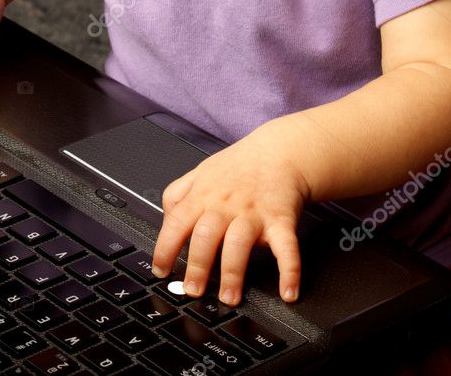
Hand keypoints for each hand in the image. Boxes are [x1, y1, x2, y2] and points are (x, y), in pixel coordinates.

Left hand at [150, 133, 308, 306]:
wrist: (279, 152)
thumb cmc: (238, 168)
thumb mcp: (199, 174)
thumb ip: (177, 196)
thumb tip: (165, 223)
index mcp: (203, 196)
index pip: (177, 223)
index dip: (165, 248)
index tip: (161, 271)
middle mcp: (226, 205)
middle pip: (206, 236)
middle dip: (198, 267)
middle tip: (193, 291)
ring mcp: (254, 213)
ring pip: (239, 244)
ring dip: (233, 273)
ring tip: (229, 298)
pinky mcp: (282, 220)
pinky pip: (287, 247)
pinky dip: (289, 270)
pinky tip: (288, 291)